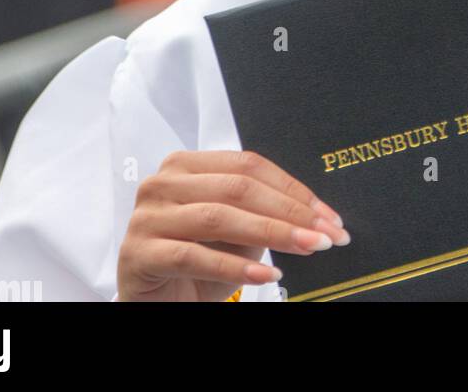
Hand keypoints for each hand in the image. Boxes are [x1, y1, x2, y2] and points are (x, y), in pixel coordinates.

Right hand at [117, 149, 349, 301]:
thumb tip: (316, 218)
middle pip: (238, 188)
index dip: (293, 189)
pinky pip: (194, 256)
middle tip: (326, 235)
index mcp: (187, 165)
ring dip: (271, 234)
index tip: (328, 215)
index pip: (248, 166)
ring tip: (307, 248)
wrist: (152, 301)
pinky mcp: (139, 254)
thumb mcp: (234, 233)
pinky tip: (267, 274)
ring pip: (219, 217)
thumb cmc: (194, 263)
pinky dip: (235, 267)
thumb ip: (262, 215)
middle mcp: (163, 183)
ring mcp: (148, 217)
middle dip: (290, 212)